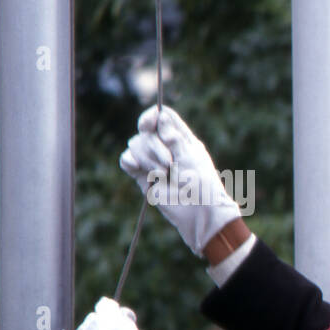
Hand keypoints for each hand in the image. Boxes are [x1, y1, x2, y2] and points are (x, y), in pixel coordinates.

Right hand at [119, 105, 239, 256]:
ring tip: (163, 174)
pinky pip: (127, 160)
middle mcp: (167, 147)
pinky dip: (129, 161)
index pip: (163, 117)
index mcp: (182, 139)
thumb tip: (160, 115)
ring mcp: (153, 161)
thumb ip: (173, 137)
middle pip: (146, 131)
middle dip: (154, 146)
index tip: (149, 124)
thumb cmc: (202, 185)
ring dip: (147, 158)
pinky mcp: (143, 176)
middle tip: (169, 164)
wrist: (198, 213)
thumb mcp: (190, 157)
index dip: (152, 116)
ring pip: (136, 144)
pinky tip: (135, 167)